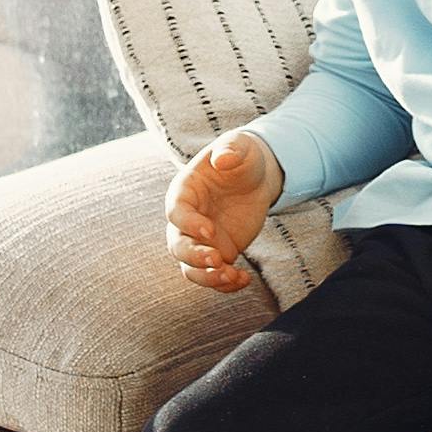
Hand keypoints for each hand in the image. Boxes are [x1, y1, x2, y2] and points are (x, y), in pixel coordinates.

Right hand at [162, 131, 277, 290]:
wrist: (256, 175)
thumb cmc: (241, 157)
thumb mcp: (239, 147)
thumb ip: (230, 150)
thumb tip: (223, 158)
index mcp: (183, 192)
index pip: (175, 212)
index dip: (189, 224)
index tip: (211, 231)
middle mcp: (186, 220)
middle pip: (177, 245)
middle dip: (194, 256)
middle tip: (218, 260)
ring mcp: (200, 240)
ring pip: (190, 267)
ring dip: (207, 277)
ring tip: (232, 275)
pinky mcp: (218, 252)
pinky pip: (213, 275)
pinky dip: (225, 283)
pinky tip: (244, 279)